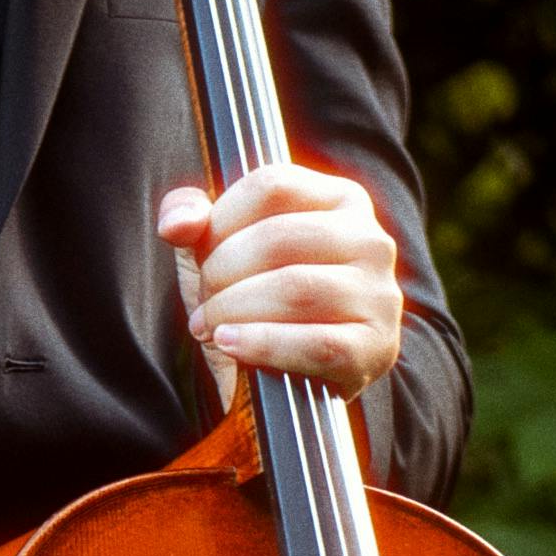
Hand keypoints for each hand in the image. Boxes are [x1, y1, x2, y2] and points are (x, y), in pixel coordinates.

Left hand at [163, 159, 407, 409]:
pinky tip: (231, 344)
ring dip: (234, 310)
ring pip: (295, 289)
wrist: (309, 370)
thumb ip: (193, 217)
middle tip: (202, 303)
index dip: (221, 220)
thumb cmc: (265, 297)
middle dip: (221, 273)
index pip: (271, 185)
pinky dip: (262, 345)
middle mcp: (370, 239)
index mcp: (341, 199)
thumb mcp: (225, 246)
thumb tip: (176, 224)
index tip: (200, 254)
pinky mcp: (375, 347)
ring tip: (210, 328)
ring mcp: (379, 294)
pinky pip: (315, 344)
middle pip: (277, 238)